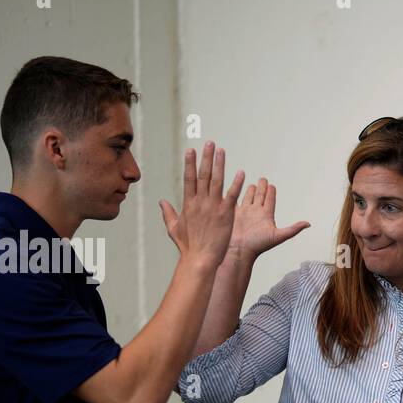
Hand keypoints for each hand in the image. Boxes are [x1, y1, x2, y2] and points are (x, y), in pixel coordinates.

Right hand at [157, 141, 245, 267]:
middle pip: (203, 175)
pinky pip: (232, 195)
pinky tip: (241, 173)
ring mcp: (213, 207)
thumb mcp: (173, 228)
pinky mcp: (225, 214)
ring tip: (222, 150)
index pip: (189, 178)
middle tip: (210, 143)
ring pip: (217, 181)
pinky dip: (236, 184)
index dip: (190, 163)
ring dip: (220, 164)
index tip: (190, 150)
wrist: (200, 259)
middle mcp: (200, 202)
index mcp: (188, 204)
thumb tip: (161, 202)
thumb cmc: (188, 247)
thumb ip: (168, 213)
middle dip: (206, 158)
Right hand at [229, 177, 309, 259]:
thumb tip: (309, 224)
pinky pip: (235, 201)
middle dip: (262, 187)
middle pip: (260, 195)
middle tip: (263, 179)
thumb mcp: (278, 236)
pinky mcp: (234, 214)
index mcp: (266, 215)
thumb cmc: (258, 245)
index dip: (271, 192)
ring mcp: (245, 212)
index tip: (272, 185)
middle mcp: (256, 212)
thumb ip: (293, 229)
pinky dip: (235, 194)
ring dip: (250, 190)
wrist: (240, 250)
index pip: (270, 199)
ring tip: (252, 184)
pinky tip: (234, 189)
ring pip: (248, 197)